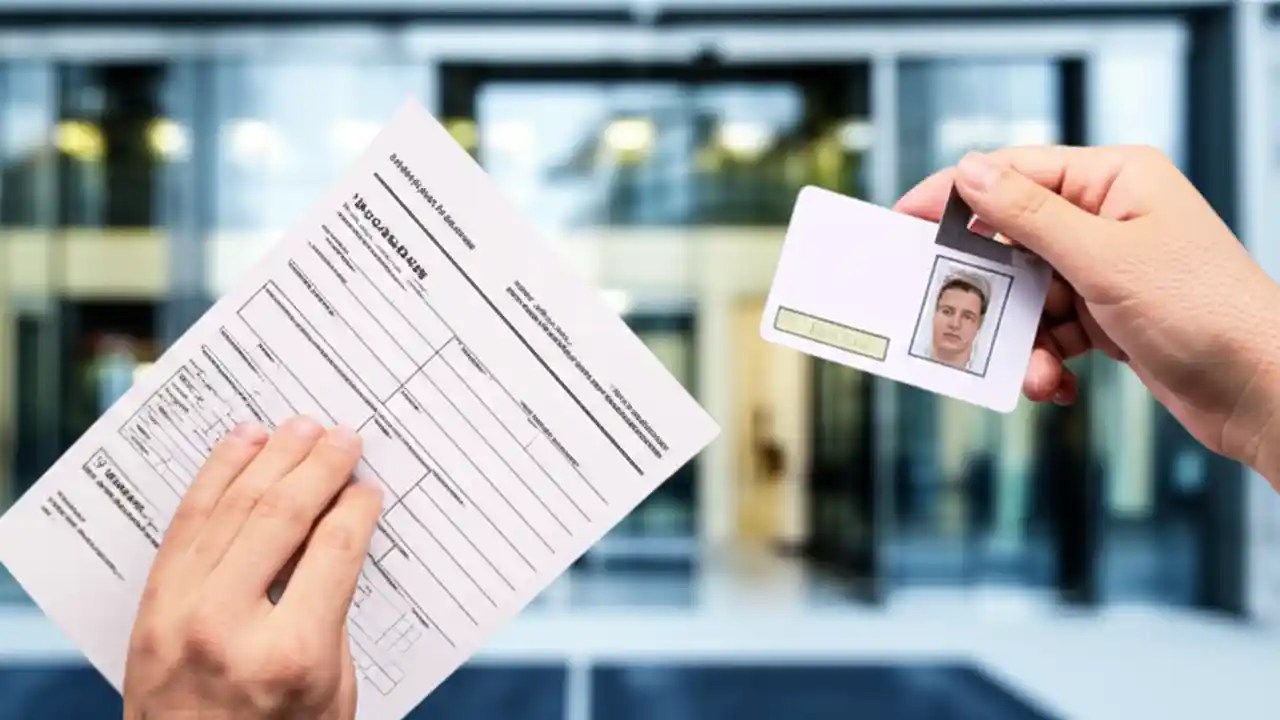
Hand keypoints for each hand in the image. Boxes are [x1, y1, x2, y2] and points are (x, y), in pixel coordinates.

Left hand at [123, 416, 383, 718]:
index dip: (356, 506)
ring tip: (299, 428)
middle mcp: (231, 625)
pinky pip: (186, 524)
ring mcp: (181, 613)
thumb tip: (339, 530)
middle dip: (319, 467)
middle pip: (283, 516)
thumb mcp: (334, 688)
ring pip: (232, 508)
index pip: (334, 548)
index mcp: (292, 653)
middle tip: (343, 438)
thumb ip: (333, 610)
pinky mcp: (151, 607)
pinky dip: (214, 478)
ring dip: (270, 459)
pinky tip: (241, 448)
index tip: (368, 486)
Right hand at [896, 146, 1279, 485]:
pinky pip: (1049, 330)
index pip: (1015, 173)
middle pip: (1013, 240)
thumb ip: (1030, 214)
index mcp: (1115, 180)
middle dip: (988, 287)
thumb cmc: (1204, 311)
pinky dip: (1043, 360)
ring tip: (1033, 372)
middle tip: (949, 310)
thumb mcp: (1105, 258)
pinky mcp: (1108, 315)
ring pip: (1027, 295)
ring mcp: (1108, 268)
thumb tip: (968, 172)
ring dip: (1020, 338)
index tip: (906, 217)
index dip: (956, 194)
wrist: (1261, 390)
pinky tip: (1055, 384)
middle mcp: (1108, 217)